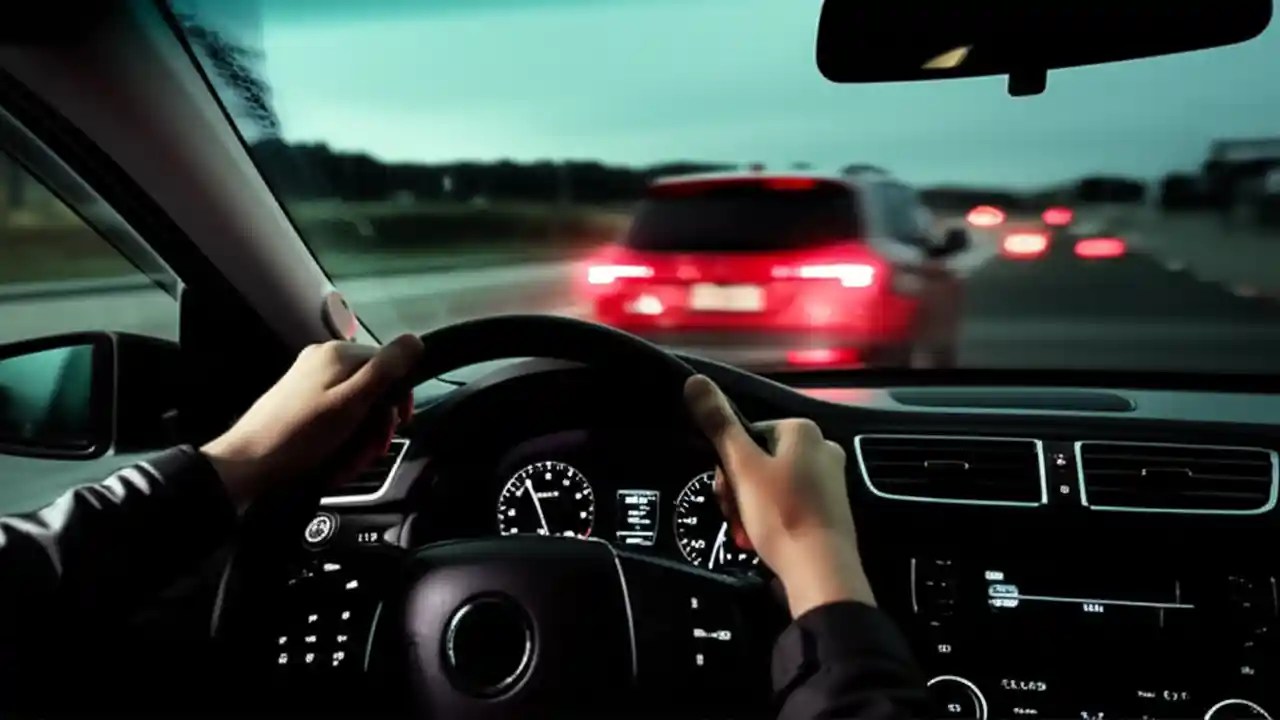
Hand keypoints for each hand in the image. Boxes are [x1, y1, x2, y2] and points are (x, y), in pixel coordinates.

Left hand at [201, 334, 423, 510]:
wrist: (246, 465)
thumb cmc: (303, 435)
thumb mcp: (352, 402)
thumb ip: (386, 370)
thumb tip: (417, 340)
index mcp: (338, 354)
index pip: (391, 366)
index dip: (399, 399)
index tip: (397, 428)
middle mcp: (324, 361)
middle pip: (373, 389)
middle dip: (376, 425)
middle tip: (367, 453)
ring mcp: (310, 382)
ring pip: (356, 407)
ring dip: (359, 439)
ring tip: (346, 462)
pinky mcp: (300, 404)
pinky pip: (335, 417)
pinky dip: (340, 440)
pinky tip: (332, 459)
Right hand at [684, 375, 874, 617]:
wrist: (821, 572)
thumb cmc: (781, 513)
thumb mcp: (742, 468)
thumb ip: (719, 424)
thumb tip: (694, 380)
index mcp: (803, 430)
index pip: (747, 435)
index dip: (728, 465)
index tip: (724, 493)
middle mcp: (822, 448)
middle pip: (758, 462)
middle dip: (738, 491)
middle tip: (734, 518)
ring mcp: (829, 480)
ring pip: (770, 486)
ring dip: (749, 509)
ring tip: (747, 533)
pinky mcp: (830, 509)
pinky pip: (788, 505)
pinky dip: (770, 520)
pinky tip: (763, 540)